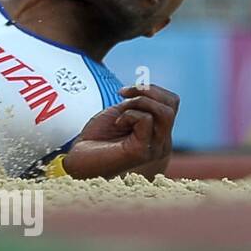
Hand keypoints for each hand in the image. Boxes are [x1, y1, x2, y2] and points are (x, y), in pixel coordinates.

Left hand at [63, 84, 178, 178]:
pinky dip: (128, 114)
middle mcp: (162, 142)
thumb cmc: (97, 138)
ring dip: (138, 102)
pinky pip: (146, 120)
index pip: (171, 103)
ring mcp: (155, 148)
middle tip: (123, 95)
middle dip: (146, 92)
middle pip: (171, 105)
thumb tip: (148, 89)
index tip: (126, 91)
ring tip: (120, 113)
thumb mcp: (121, 113)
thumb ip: (139, 104)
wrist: (79, 160)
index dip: (151, 89)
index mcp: (158, 133)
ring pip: (164, 112)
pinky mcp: (142, 151)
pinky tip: (116, 124)